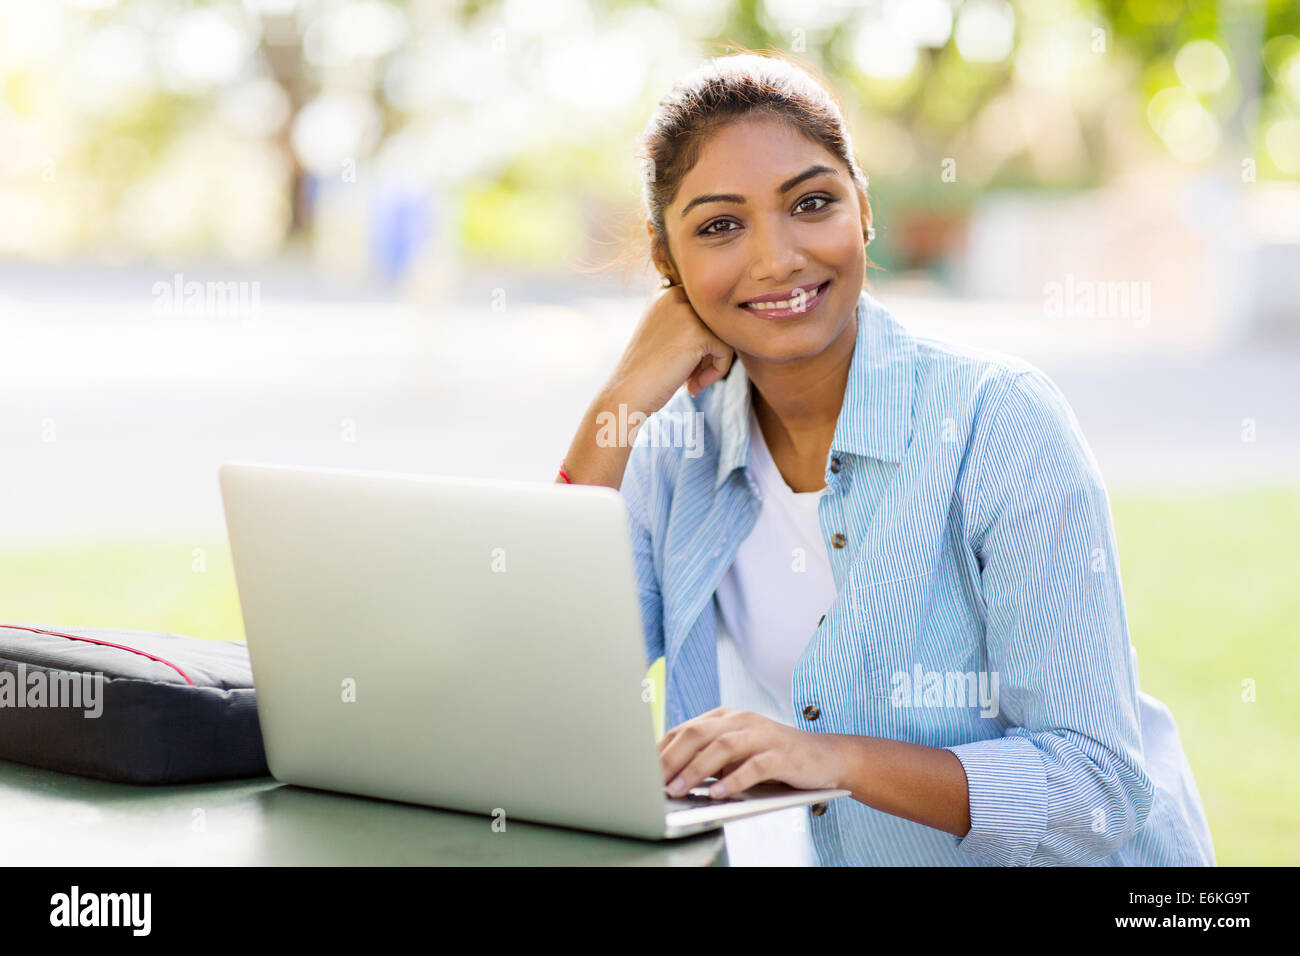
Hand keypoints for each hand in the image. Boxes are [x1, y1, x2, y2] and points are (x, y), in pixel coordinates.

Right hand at [602, 284, 734, 417]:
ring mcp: (688, 313)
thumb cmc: (645, 370)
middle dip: (709, 350)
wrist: (626, 392)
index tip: (685, 362)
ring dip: (713, 362)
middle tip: (691, 374)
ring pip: (724, 335)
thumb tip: (730, 322)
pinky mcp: (699, 333)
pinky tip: (692, 386)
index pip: (704, 309)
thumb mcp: (665, 334)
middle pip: (716, 320)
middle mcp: (675, 295)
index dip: (701, 337)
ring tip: (692, 381)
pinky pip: (726, 352)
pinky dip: (716, 373)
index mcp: (665, 292)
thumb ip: (690, 322)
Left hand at [657, 707, 846, 798]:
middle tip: (656, 784)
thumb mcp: (735, 756)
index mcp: (725, 718)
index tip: (642, 772)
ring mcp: (763, 735)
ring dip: (696, 770)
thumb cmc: (772, 759)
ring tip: (679, 790)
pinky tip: (718, 794)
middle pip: (698, 734)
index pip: (685, 730)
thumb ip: (708, 760)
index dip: (662, 751)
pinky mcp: (782, 753)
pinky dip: (733, 780)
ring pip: (722, 747)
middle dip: (672, 760)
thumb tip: (670, 778)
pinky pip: (754, 765)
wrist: (824, 758)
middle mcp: (741, 720)